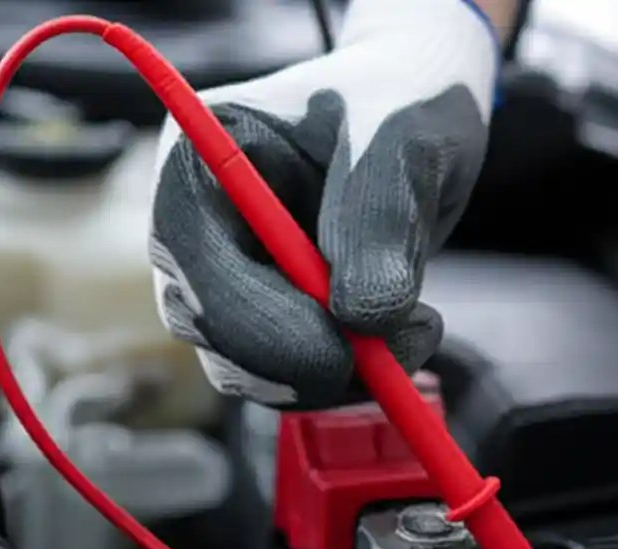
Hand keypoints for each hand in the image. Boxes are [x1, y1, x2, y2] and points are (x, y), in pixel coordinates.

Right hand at [148, 0, 497, 407]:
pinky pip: (289, 376)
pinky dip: (348, 379)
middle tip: (396, 355)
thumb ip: (378, 224)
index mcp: (199, 159)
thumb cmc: (403, 101)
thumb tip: (363, 320)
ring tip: (422, 327)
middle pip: (211, 328)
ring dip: (337, 375)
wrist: (423, 111)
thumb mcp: (402, 142)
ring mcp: (224, 274)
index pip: (194, 262)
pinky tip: (406, 342)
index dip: (260, 323)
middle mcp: (196, 223)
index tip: (344, 353)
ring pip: (249, 367)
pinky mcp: (265, 313)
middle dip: (305, 358)